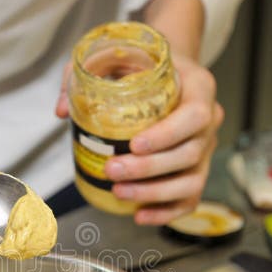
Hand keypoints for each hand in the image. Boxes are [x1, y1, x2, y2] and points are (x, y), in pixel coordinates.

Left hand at [56, 54, 222, 224]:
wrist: (168, 70)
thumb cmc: (142, 63)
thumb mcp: (114, 56)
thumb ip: (85, 74)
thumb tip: (61, 110)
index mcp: (199, 87)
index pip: (194, 116)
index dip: (166, 135)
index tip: (134, 144)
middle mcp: (210, 119)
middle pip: (190, 153)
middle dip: (149, 168)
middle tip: (113, 171)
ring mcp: (206, 148)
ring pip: (191, 181)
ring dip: (154, 192)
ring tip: (119, 192)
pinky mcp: (198, 169)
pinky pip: (190, 197)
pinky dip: (166, 211)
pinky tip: (139, 215)